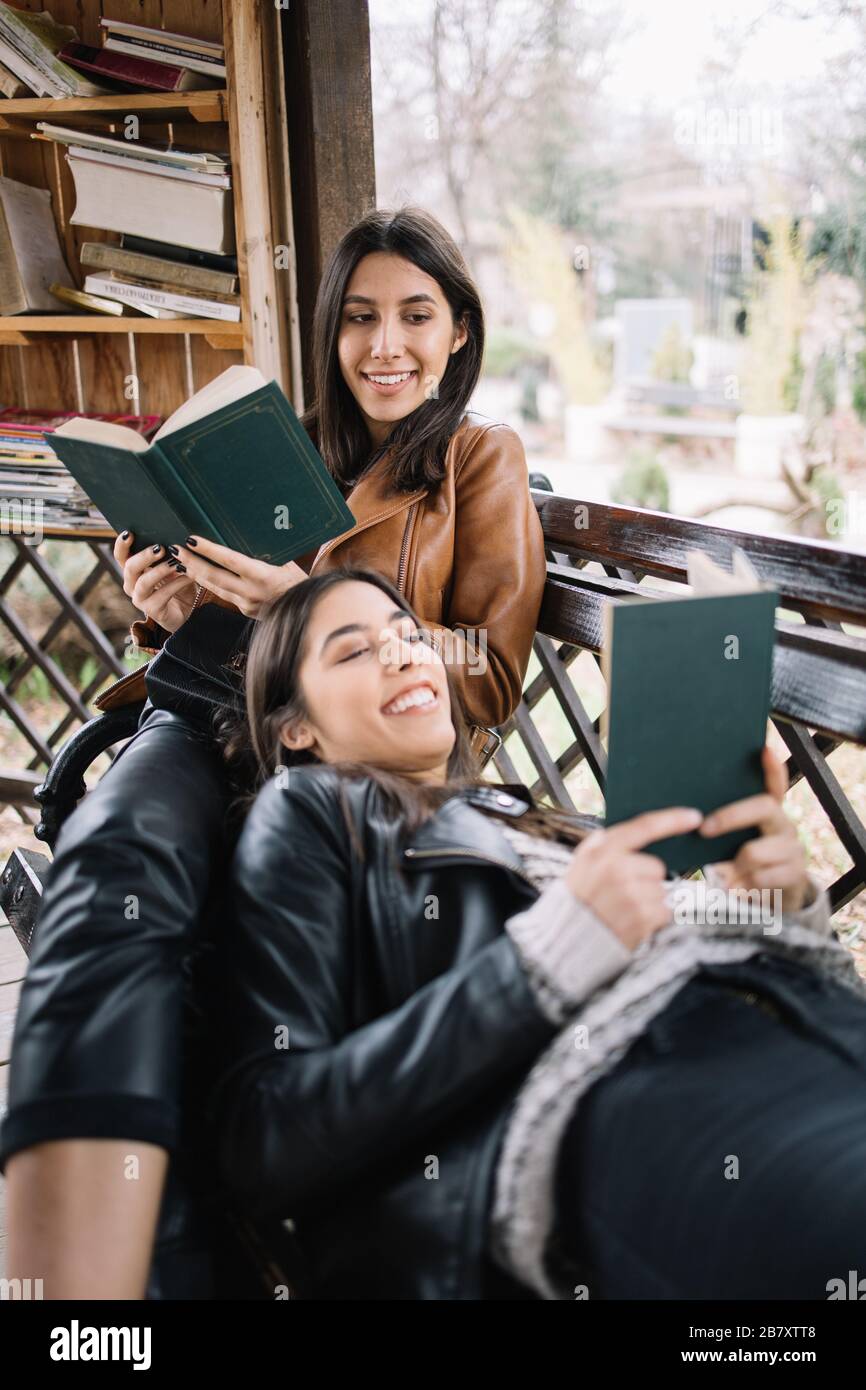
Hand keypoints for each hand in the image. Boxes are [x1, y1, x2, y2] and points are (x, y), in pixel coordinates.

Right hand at [114, 531, 199, 635]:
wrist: (186, 610)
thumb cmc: (177, 584)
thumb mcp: (173, 566)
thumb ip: (169, 554)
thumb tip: (176, 537)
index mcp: (133, 570)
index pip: (121, 556)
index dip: (121, 545)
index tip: (129, 533)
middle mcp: (131, 584)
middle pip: (130, 567)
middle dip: (144, 556)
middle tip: (161, 548)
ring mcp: (140, 598)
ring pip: (144, 582)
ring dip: (161, 570)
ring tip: (176, 562)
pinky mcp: (152, 610)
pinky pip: (163, 594)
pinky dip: (177, 584)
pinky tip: (188, 576)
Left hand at [170, 535, 306, 617]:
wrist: (309, 612)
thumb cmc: (299, 581)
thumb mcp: (287, 561)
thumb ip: (267, 550)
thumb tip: (250, 529)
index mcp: (264, 576)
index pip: (230, 561)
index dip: (208, 550)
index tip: (191, 540)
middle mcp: (252, 592)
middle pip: (214, 577)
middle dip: (192, 562)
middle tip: (176, 549)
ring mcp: (246, 604)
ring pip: (215, 587)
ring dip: (196, 574)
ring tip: (180, 560)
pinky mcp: (244, 611)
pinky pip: (224, 594)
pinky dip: (211, 583)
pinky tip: (200, 574)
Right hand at [564, 806, 703, 950]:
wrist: (564, 943)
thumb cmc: (576, 900)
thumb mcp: (580, 864)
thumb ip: (601, 844)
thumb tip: (632, 831)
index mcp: (600, 851)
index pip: (643, 827)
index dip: (672, 820)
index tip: (694, 816)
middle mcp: (616, 870)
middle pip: (657, 867)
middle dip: (645, 880)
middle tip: (622, 894)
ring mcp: (630, 895)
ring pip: (661, 891)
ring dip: (648, 902)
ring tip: (622, 911)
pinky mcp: (641, 919)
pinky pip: (664, 912)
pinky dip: (652, 920)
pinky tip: (630, 923)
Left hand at [698, 744, 808, 912]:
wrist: (774, 900)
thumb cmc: (744, 865)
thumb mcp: (734, 843)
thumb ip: (721, 828)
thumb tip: (689, 820)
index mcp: (768, 814)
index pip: (775, 785)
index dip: (772, 769)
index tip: (764, 750)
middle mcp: (783, 825)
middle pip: (763, 807)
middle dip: (730, 816)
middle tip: (704, 830)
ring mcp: (792, 848)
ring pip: (754, 851)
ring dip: (732, 867)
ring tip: (721, 877)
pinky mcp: (795, 873)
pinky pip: (760, 878)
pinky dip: (742, 887)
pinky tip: (736, 890)